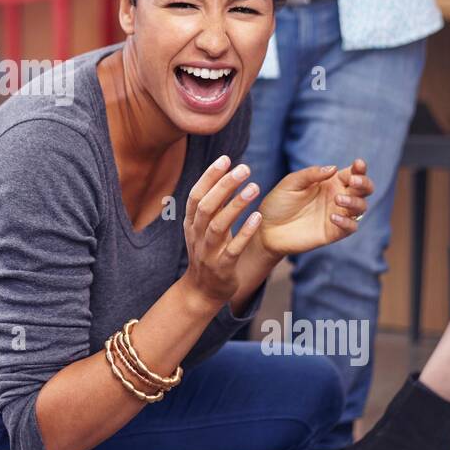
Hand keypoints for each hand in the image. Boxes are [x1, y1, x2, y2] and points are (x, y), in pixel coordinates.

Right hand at [180, 156, 264, 305]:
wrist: (201, 291)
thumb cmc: (207, 253)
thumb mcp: (203, 228)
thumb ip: (212, 205)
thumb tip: (224, 174)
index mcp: (191, 223)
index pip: (196, 194)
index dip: (209, 176)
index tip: (226, 158)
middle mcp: (196, 235)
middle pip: (206, 206)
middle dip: (224, 185)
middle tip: (244, 168)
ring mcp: (208, 252)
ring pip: (218, 225)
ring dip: (236, 205)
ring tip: (254, 187)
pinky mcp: (223, 267)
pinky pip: (233, 248)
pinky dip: (245, 232)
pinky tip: (258, 218)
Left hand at [257, 159, 373, 256]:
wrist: (267, 229)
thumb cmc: (278, 203)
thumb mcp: (290, 184)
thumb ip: (310, 174)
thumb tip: (333, 168)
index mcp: (330, 182)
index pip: (352, 173)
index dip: (359, 168)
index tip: (357, 164)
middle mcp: (337, 197)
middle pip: (364, 189)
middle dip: (364, 183)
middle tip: (353, 181)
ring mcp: (337, 215)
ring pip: (361, 207)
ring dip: (355, 202)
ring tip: (338, 199)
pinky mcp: (333, 232)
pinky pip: (351, 227)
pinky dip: (347, 222)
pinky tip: (333, 217)